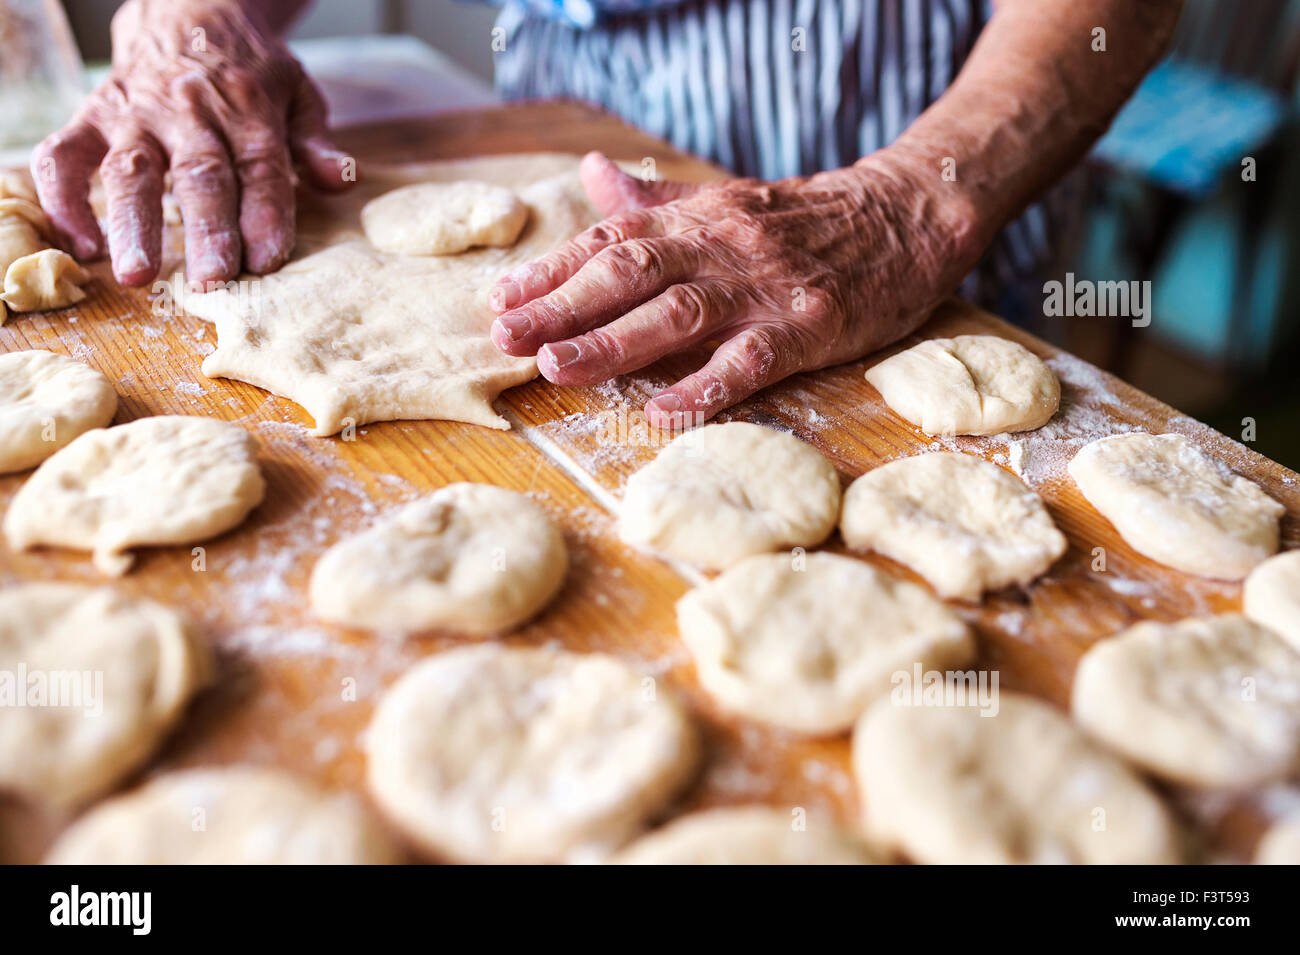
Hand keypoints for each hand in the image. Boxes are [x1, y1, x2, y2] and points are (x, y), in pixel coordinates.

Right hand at [31, 0, 351, 286]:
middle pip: (199, 174)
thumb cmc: (248, 72)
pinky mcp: (92, 116)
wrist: (186, 12)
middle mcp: (189, 112)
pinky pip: (64, 156)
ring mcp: (135, 114)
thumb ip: (314, 141)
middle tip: (212, 280)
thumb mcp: (296, 92)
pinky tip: (80, 245)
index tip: (267, 259)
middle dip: (206, 229)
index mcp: (246, 109)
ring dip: (131, 222)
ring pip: (130, 169)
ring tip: (136, 274)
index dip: (265, 214)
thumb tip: (342, 178)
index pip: (259, 167)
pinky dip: (64, 199)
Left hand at [490, 151, 981, 427]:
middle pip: (630, 273)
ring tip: (557, 368)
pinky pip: (750, 361)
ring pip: (678, 312)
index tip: (501, 300)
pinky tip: (664, 413)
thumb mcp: (727, 201)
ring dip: (613, 342)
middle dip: (562, 306)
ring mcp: (763, 289)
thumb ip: (656, 201)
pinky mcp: (806, 328)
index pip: (610, 241)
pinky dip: (705, 387)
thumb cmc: (807, 221)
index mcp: (697, 219)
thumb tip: (592, 174)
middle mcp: (721, 247)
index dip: (552, 270)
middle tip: (505, 338)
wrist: (905, 216)